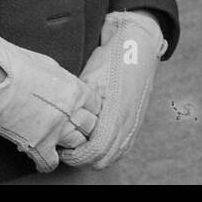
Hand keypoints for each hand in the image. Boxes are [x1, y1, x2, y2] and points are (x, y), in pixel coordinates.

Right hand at [0, 32, 99, 173]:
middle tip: (72, 123)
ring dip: (68, 141)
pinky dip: (48, 162)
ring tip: (58, 137)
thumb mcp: (48, 65)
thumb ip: (62, 80)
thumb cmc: (15, 65)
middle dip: (82, 124)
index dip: (88, 107)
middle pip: (89, 125)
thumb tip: (64, 89)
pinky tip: (43, 156)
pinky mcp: (38, 146)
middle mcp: (70, 112)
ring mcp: (56, 131)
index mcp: (74, 89)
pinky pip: (51, 163)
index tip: (83, 110)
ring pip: (76, 144)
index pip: (94, 105)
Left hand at [60, 11, 165, 169]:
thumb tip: (65, 123)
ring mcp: (134, 122)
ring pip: (115, 154)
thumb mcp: (91, 79)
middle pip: (105, 158)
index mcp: (116, 114)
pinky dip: (109, 150)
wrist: (138, 43)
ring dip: (97, 156)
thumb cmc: (114, 57)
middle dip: (84, 158)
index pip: (95, 151)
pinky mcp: (136, 119)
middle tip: (68, 149)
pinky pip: (123, 145)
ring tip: (80, 146)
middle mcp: (128, 123)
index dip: (77, 155)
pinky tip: (98, 142)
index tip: (63, 150)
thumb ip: (81, 105)